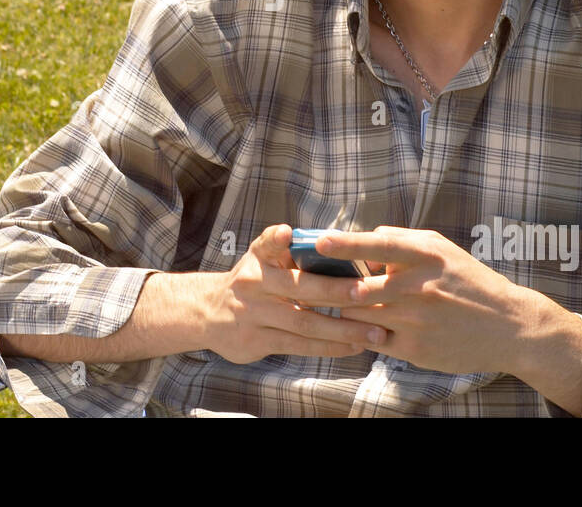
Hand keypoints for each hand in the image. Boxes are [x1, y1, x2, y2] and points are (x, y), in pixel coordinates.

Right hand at [201, 225, 389, 364]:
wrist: (207, 313)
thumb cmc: (250, 281)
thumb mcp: (260, 259)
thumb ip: (289, 251)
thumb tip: (336, 245)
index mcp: (257, 260)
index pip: (266, 245)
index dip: (276, 239)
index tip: (288, 233)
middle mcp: (253, 285)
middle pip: (299, 288)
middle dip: (336, 290)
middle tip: (368, 291)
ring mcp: (254, 316)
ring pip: (305, 323)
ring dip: (343, 329)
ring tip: (375, 332)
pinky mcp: (257, 342)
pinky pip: (300, 346)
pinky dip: (330, 347)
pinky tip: (354, 346)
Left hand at [314, 225, 529, 375]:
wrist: (509, 327)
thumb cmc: (469, 282)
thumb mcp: (442, 249)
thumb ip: (402, 240)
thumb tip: (366, 240)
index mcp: (426, 256)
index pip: (378, 246)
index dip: (345, 244)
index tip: (318, 242)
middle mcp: (419, 287)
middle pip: (357, 289)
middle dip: (329, 288)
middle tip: (304, 284)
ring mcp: (415, 320)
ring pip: (359, 316)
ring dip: (344, 311)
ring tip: (334, 304)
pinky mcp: (414, 348)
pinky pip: (372, 338)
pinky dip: (363, 331)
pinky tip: (366, 325)